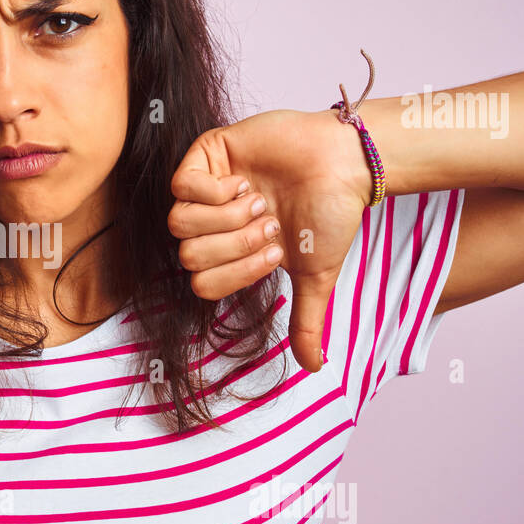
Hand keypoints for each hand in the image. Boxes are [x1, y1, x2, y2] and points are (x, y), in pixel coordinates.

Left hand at [168, 108, 371, 372]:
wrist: (344, 164)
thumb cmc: (331, 214)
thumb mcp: (315, 275)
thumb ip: (306, 320)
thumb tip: (314, 367)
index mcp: (232, 254)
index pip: (201, 284)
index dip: (236, 273)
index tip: (274, 252)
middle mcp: (214, 224)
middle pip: (187, 256)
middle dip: (234, 244)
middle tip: (268, 224)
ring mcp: (206, 189)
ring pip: (178, 223)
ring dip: (225, 216)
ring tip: (257, 202)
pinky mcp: (205, 156)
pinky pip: (180, 185)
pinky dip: (213, 189)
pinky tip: (243, 182)